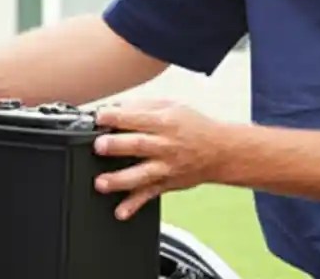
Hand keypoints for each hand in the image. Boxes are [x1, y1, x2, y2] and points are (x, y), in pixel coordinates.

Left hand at [92, 99, 228, 220]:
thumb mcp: (171, 106)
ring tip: (101, 182)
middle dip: (116, 146)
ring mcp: (166, 167)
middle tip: (99, 146)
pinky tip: (120, 211)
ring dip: (120, 180)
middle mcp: (165, 145)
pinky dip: (134, 205)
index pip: (137, 118)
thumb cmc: (193, 126)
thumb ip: (143, 106)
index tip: (99, 118)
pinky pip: (149, 195)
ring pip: (141, 174)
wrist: (220, 151)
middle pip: (138, 145)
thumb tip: (115, 107)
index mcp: (165, 122)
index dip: (116, 117)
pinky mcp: (166, 184)